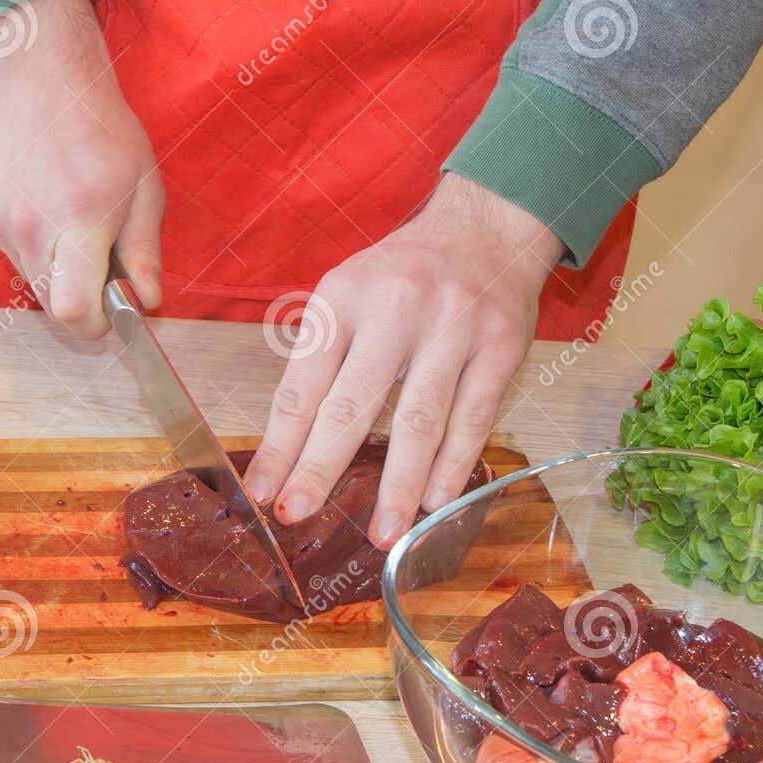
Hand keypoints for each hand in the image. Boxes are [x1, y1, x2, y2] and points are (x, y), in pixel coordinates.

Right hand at [0, 0, 163, 338]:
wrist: (43, 83)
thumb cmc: (102, 132)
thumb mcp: (144, 188)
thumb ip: (144, 250)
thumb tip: (147, 301)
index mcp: (80, 220)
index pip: (73, 308)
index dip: (95, 325)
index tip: (112, 313)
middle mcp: (32, 227)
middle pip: (52, 306)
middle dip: (81, 300)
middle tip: (102, 265)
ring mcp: (0, 224)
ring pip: (33, 281)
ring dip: (58, 272)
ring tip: (74, 223)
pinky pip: (15, 256)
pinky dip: (36, 248)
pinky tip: (47, 207)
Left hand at [242, 173, 563, 549]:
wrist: (487, 227)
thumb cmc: (403, 273)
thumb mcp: (347, 292)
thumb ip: (322, 357)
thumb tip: (289, 445)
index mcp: (344, 299)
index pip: (303, 386)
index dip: (281, 444)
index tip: (262, 491)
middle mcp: (395, 311)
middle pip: (352, 406)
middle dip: (320, 470)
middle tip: (298, 517)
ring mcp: (452, 329)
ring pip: (419, 420)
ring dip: (397, 485)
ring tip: (381, 535)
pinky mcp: (500, 347)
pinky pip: (472, 417)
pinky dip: (452, 465)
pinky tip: (433, 502)